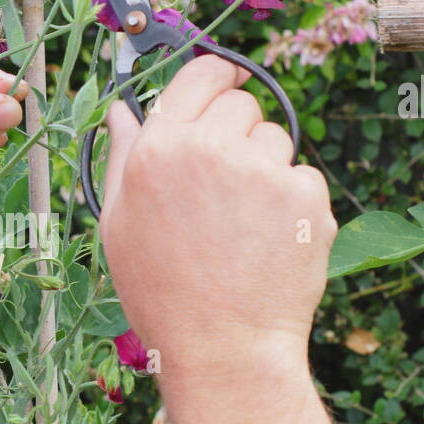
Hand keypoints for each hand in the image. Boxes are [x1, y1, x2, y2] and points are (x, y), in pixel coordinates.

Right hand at [100, 55, 336, 386]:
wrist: (222, 349)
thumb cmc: (162, 293)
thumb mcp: (118, 224)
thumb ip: (121, 156)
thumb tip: (120, 109)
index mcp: (158, 149)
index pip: (200, 74)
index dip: (216, 77)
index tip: (224, 86)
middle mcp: (210, 149)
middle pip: (241, 103)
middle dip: (237, 131)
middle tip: (224, 183)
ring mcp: (262, 170)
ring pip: (276, 138)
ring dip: (265, 166)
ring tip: (242, 223)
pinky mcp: (305, 196)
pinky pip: (302, 176)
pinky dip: (292, 202)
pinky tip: (268, 240)